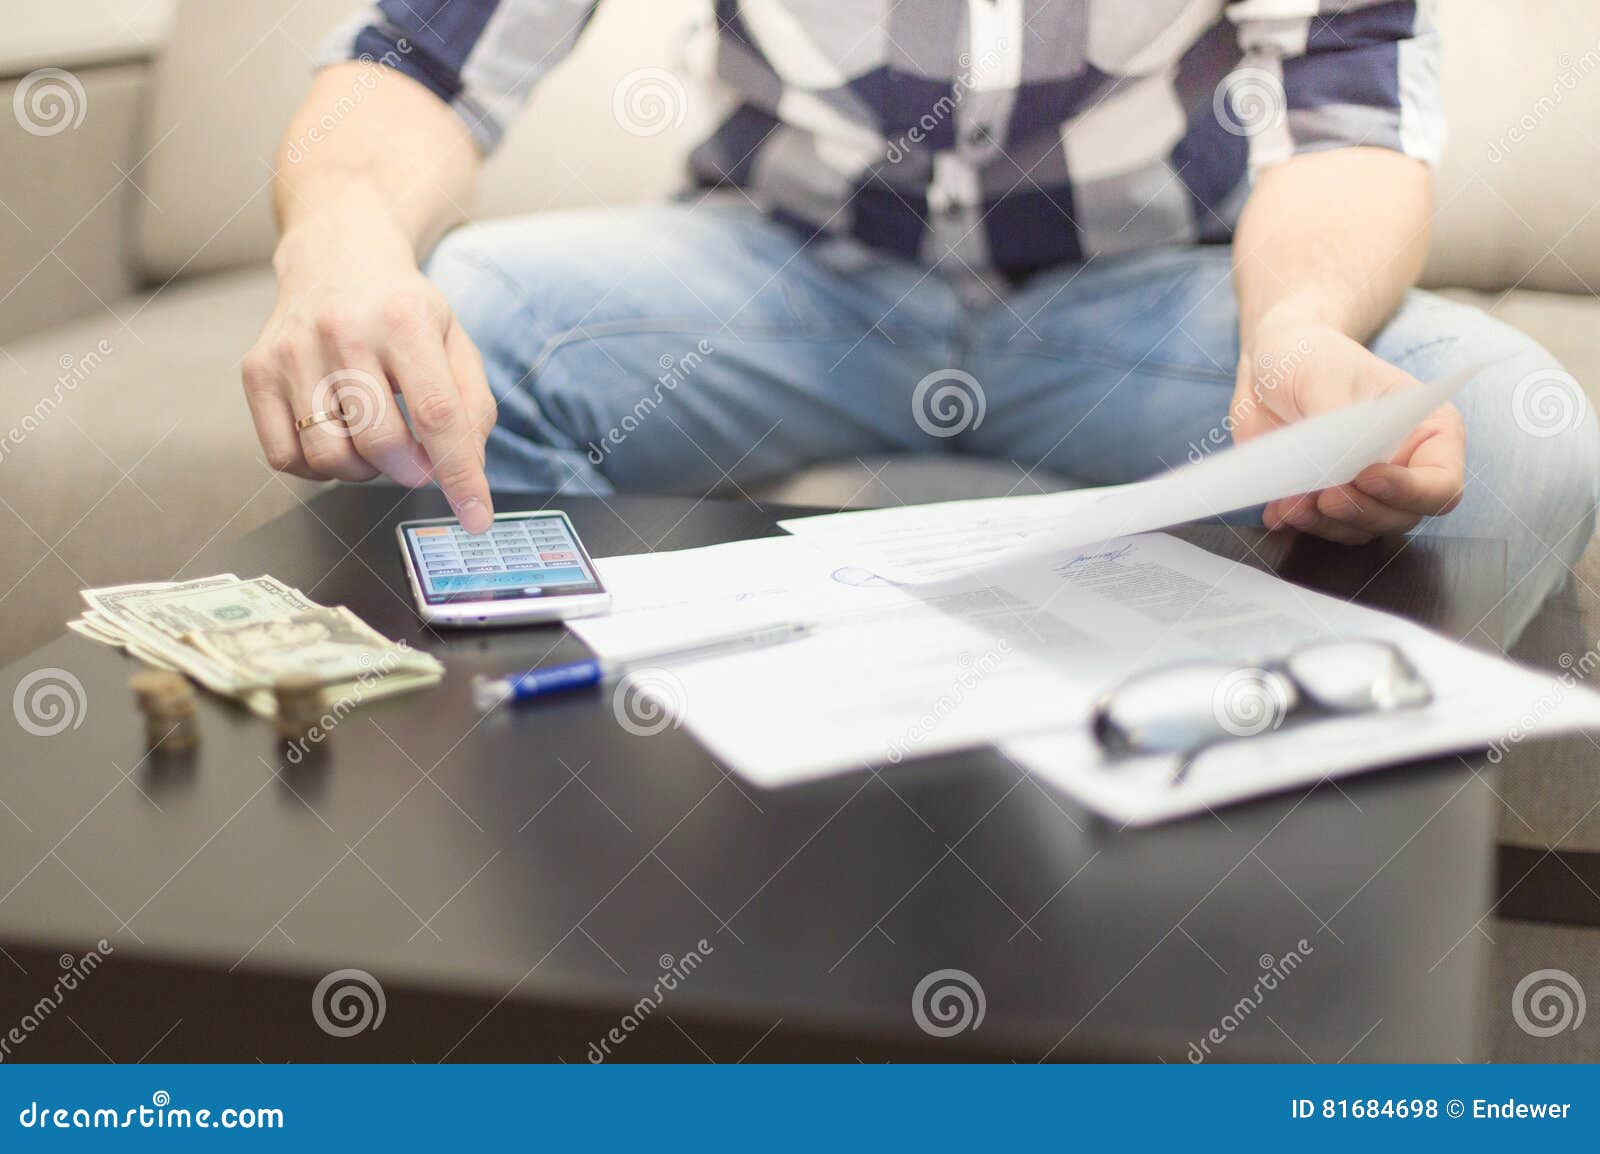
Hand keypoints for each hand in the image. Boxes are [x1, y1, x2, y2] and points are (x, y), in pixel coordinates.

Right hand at [242, 204, 496, 532]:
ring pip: (330, 458)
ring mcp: (293, 350)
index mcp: (404, 320)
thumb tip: (467, 471)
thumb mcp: (455, 340)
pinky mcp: (256, 368)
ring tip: (376, 442)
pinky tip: (338, 438)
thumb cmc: (402, 308)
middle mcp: (343, 331)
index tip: (476, 517)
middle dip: (411, 471)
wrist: (337, 256)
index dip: (460, 474)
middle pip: (381, 443)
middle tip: (420, 462)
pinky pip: (285, 456)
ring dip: (364, 471)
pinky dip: (318, 468)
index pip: (436, 415)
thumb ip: (472, 406)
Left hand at [1232, 309, 1463, 545]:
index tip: (1366, 477)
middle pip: (1401, 516)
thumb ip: (1338, 421)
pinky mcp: (1326, 497)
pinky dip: (1301, 523)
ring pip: (1361, 528)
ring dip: (1327, 524)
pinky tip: (1280, 510)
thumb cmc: (1313, 356)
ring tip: (1293, 504)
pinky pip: (1323, 527)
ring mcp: (1364, 487)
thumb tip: (1341, 465)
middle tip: (1325, 497)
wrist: (1272, 362)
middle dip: (1362, 512)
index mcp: (1427, 430)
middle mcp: (1402, 466)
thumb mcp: (1325, 376)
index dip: (1410, 491)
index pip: (1441, 483)